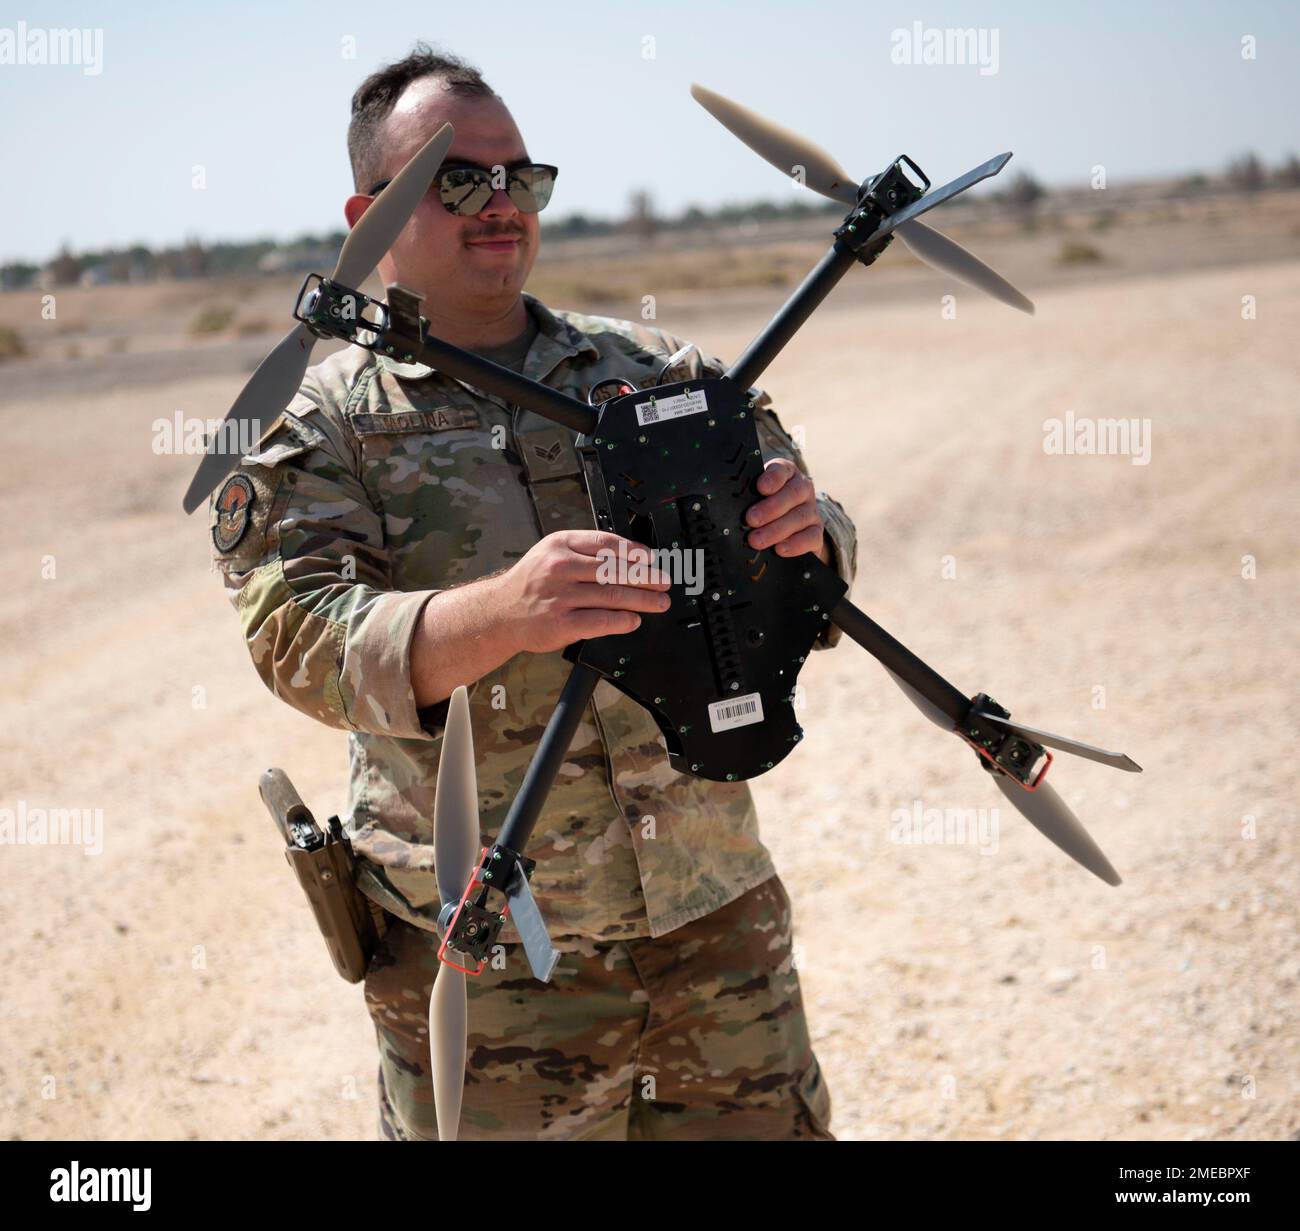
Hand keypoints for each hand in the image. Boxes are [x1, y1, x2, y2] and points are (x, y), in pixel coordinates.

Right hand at [495, 530, 672, 654]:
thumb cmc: (531, 583)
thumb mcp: (551, 554)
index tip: (652, 560)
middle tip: (664, 582)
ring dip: (642, 600)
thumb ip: (585, 553)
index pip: (607, 543)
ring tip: (659, 602)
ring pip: (612, 595)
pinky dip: (622, 620)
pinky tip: (633, 620)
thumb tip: (630, 558)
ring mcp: (560, 596)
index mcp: (561, 544)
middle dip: (646, 577)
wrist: (500, 612)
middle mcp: (560, 567)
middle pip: (615, 570)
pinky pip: (600, 620)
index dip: (635, 552)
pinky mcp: (560, 622)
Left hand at [745, 458, 828, 563]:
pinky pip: (811, 537)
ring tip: (757, 540)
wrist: (788, 531)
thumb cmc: (764, 509)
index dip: (773, 477)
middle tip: (751, 519)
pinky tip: (780, 549)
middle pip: (793, 493)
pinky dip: (795, 544)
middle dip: (770, 508)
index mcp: (786, 474)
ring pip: (800, 516)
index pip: (782, 469)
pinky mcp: (816, 532)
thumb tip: (727, 508)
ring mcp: (811, 510)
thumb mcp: (754, 498)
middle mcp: (802, 489)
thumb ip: (746, 498)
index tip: (760, 487)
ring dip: (777, 530)